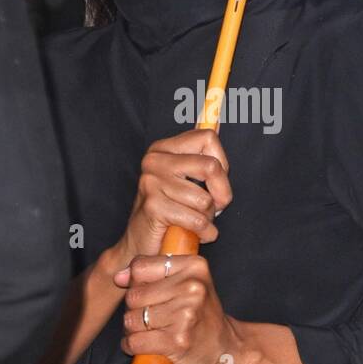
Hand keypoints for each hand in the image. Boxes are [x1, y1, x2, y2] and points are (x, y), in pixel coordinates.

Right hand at [113, 130, 232, 262]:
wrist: (141, 246)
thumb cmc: (171, 214)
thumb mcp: (188, 181)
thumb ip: (202, 156)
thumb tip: (216, 117)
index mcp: (163, 148)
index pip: (207, 138)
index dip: (222, 165)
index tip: (215, 184)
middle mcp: (154, 160)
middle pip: (211, 166)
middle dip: (221, 195)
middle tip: (212, 209)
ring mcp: (151, 182)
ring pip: (205, 199)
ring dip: (208, 218)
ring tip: (195, 222)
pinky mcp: (153, 206)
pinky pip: (196, 220)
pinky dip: (204, 233)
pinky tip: (195, 235)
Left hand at [113, 253, 242, 363]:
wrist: (227, 348)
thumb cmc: (201, 314)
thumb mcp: (188, 283)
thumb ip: (153, 274)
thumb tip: (118, 276)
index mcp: (195, 266)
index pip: (141, 266)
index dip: (134, 282)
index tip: (145, 294)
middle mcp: (192, 288)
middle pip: (133, 295)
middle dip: (134, 309)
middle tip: (150, 317)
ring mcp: (186, 315)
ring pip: (132, 319)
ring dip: (132, 330)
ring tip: (149, 331)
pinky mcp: (178, 341)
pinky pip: (135, 341)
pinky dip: (132, 346)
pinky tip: (142, 345)